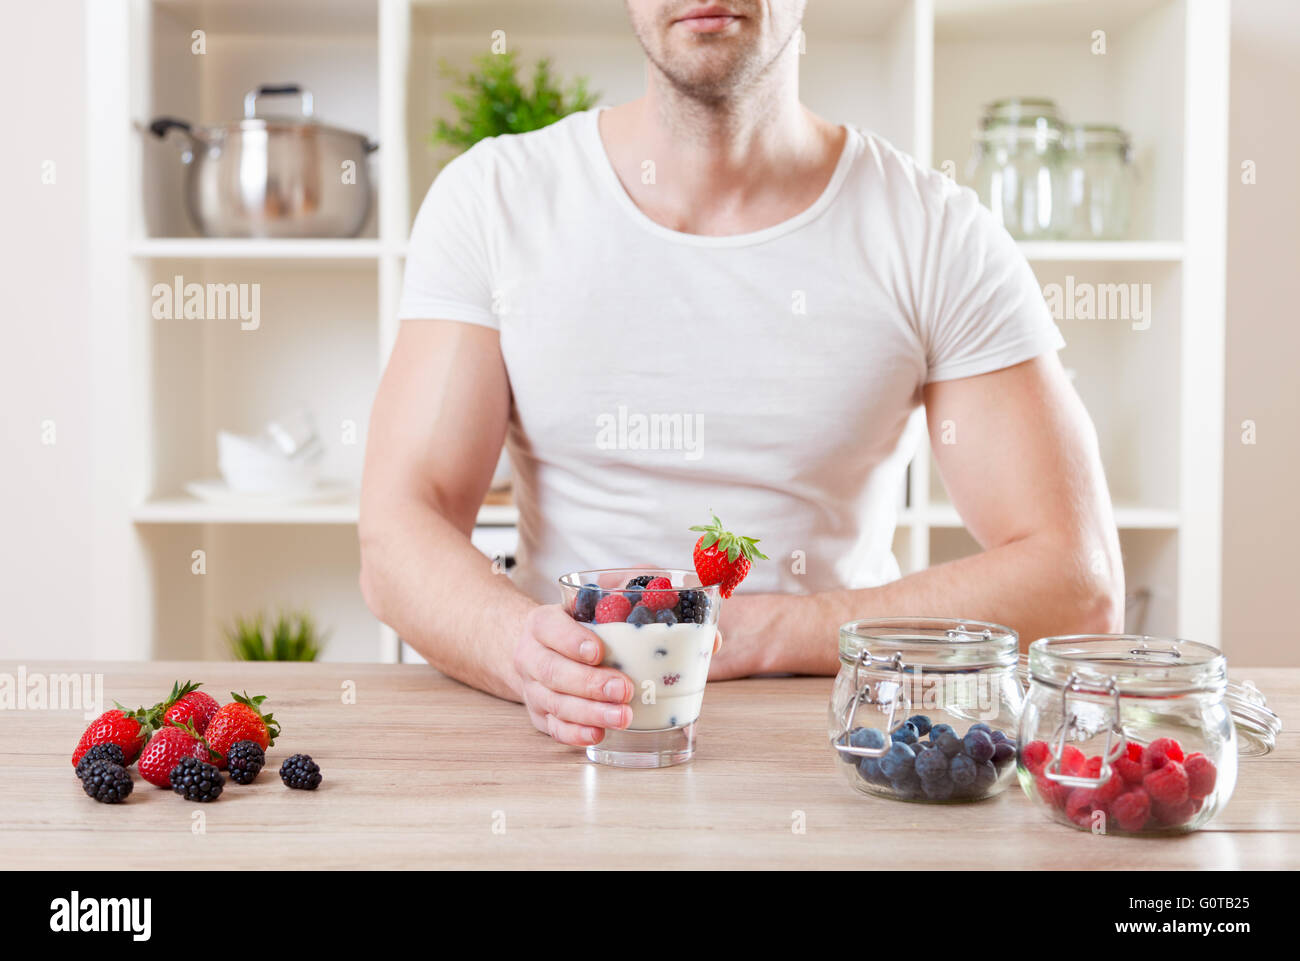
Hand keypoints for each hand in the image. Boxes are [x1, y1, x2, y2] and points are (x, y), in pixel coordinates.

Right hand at [512, 605, 633, 746]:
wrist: (534, 650)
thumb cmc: (572, 627)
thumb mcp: (583, 603)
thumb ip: (613, 594)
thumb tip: (659, 586)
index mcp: (541, 623)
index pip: (551, 629)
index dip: (573, 641)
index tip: (598, 651)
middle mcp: (531, 656)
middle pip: (554, 672)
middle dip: (591, 684)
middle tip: (624, 688)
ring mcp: (533, 689)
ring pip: (556, 704)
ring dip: (591, 713)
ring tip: (622, 716)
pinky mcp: (539, 715)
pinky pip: (554, 728)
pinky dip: (576, 734)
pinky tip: (599, 733)